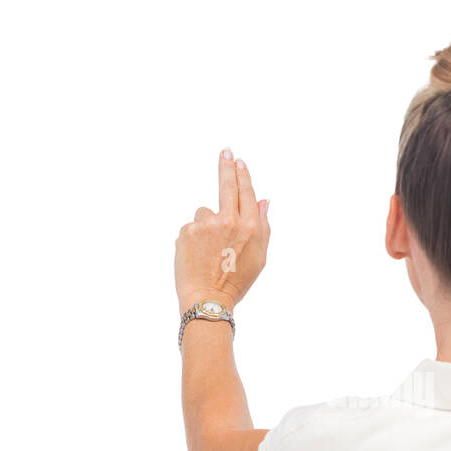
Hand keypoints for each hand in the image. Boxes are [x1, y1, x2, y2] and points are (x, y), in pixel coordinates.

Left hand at [175, 148, 270, 313]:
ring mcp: (205, 224)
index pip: (246, 192)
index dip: (242, 175)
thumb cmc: (236, 281)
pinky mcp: (186, 231)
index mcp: (250, 227)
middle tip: (226, 151)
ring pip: (205, 213)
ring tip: (209, 251)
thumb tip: (263, 200)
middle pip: (226, 185)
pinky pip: (192, 226)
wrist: (207, 300)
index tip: (239, 161)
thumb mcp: (260, 256)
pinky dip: (194, 237)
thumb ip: (263, 226)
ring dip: (207, 224)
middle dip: (226, 166)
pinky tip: (197, 256)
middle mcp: (228, 221)